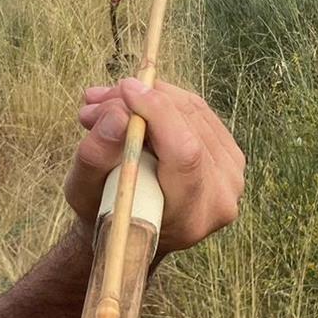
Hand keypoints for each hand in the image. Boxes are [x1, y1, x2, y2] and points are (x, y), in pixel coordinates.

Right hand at [66, 77, 243, 253]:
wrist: (131, 228)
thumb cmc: (105, 214)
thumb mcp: (85, 192)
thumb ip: (97, 156)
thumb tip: (118, 112)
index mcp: (189, 218)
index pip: (184, 152)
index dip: (156, 112)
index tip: (122, 90)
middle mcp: (220, 198)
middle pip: (188, 125)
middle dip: (140, 102)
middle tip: (95, 102)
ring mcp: (232, 176)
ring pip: (193, 110)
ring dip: (147, 97)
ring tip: (104, 104)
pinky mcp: (231, 155)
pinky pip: (197, 111)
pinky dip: (162, 101)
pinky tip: (130, 105)